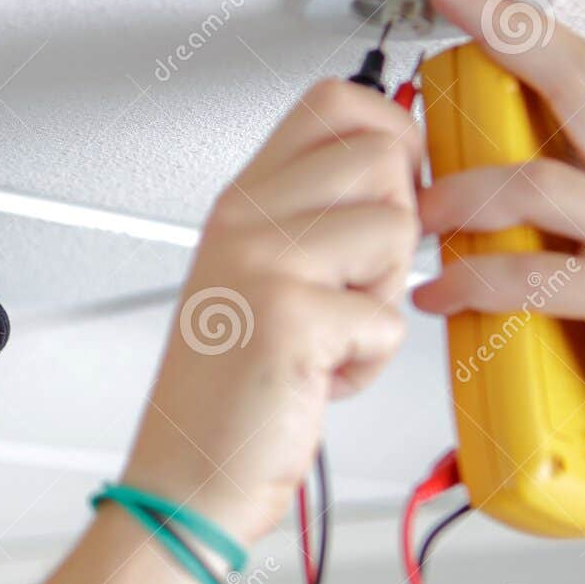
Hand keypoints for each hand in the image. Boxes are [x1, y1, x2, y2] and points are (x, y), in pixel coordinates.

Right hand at [119, 78, 422, 544]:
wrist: (185, 482)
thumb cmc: (229, 393)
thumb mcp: (257, 280)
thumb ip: (309, 217)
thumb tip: (399, 166)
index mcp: (240, 202)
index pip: (334, 101)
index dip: (391, 133)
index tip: (390, 191)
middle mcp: (245, 220)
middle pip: (383, 154)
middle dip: (398, 225)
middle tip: (351, 284)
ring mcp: (263, 264)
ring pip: (396, 228)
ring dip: (382, 295)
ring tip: (331, 334)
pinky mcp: (291, 320)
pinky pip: (388, 317)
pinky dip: (367, 364)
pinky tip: (318, 379)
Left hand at [413, 0, 584, 552]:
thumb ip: (559, 235)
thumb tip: (471, 204)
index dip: (528, 32)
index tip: (467, 2)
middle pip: (582, 92)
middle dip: (502, 51)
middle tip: (437, 29)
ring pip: (544, 185)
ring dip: (461, 195)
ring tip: (415, 220)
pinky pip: (542, 275)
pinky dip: (475, 282)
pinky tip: (437, 297)